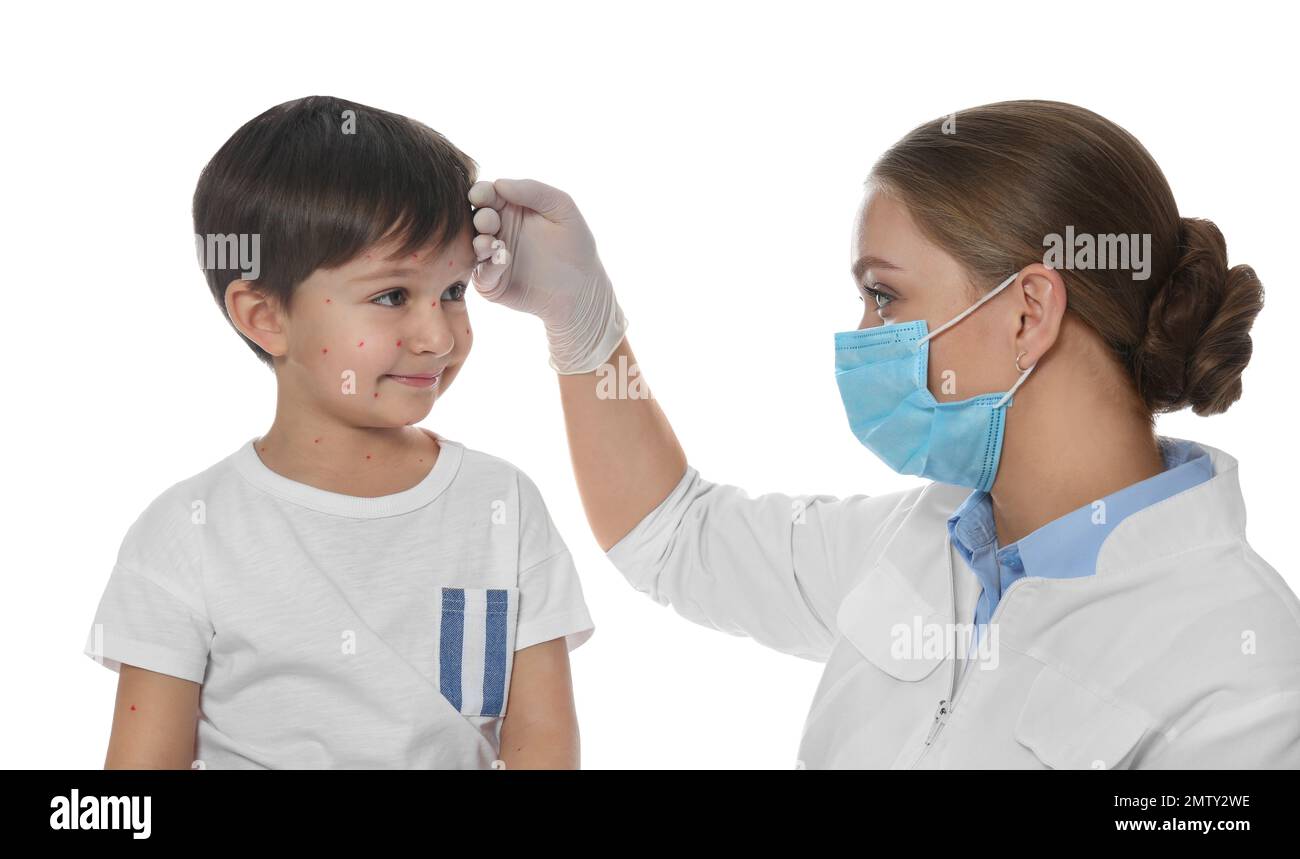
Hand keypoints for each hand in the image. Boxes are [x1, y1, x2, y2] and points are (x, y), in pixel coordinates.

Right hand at [467, 178, 627, 373]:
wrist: (583, 288)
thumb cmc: (575, 244)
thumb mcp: (561, 207)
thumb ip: (534, 190)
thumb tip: (499, 183)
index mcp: (510, 208)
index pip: (487, 194)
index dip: (481, 192)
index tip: (482, 194)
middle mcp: (497, 230)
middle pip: (475, 218)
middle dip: (479, 217)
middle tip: (489, 221)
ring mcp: (492, 257)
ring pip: (474, 246)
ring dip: (480, 242)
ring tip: (492, 243)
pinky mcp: (493, 283)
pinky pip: (482, 274)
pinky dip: (489, 267)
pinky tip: (503, 260)